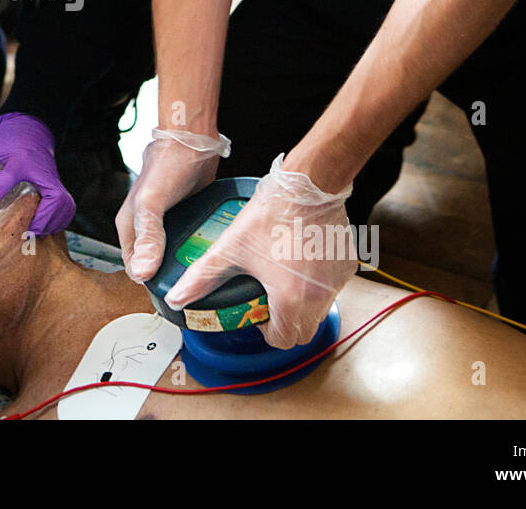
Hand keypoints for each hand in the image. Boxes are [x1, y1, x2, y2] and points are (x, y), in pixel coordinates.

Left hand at [0, 113, 74, 235]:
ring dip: (50, 222)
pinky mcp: (59, 183)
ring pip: (62, 204)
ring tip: (34, 232)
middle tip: (25, 230)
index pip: (6, 180)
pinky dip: (59, 219)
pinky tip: (46, 227)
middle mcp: (39, 170)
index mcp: (19, 161)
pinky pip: (66, 206)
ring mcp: (52, 177)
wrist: (33, 129)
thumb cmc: (8, 139)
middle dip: (41, 218)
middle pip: (52, 197)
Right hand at [116, 129, 228, 282]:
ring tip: (205, 273)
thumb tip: (142, 273)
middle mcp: (146, 228)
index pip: (135, 268)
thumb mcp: (152, 203)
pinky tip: (211, 253)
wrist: (192, 139)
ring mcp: (167, 223)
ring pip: (173, 254)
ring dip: (186, 262)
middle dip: (170, 275)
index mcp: (130, 227)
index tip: (173, 291)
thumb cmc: (166, 166)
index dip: (150, 282)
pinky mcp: (186, 216)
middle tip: (194, 285)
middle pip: (155, 263)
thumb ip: (148, 237)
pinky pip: (189, 240)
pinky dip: (198, 248)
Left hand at [165, 152, 357, 348]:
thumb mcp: (231, 247)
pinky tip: (301, 264)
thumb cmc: (273, 213)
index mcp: (291, 298)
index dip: (267, 332)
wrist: (308, 185)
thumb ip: (203, 276)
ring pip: (319, 312)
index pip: (282, 340)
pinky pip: (332, 290)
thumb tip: (178, 297)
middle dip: (284, 324)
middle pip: (303, 332)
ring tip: (282, 280)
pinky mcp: (347, 267)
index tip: (258, 315)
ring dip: (302, 306)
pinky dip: (317, 287)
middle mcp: (319, 296)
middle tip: (268, 302)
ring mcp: (336, 283)